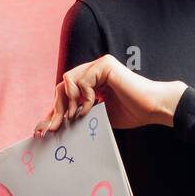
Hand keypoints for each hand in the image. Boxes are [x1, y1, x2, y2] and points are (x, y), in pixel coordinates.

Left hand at [33, 54, 186, 135]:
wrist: (153, 108)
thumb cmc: (132, 112)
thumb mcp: (97, 116)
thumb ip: (80, 114)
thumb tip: (55, 125)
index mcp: (92, 82)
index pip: (66, 93)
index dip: (54, 111)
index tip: (42, 130)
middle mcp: (94, 70)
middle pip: (62, 86)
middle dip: (57, 108)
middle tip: (56, 127)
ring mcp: (99, 66)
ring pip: (67, 80)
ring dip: (70, 102)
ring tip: (78, 115)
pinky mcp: (105, 65)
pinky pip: (82, 80)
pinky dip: (83, 96)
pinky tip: (91, 106)